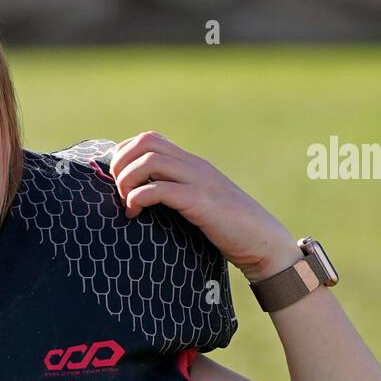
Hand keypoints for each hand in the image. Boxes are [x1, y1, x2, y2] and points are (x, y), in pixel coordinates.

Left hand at [107, 131, 299, 283]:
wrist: (263, 241)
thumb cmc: (227, 228)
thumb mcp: (198, 202)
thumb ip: (176, 192)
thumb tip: (140, 198)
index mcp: (192, 163)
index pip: (149, 139)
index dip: (124, 154)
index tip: (117, 179)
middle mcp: (194, 165)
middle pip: (145, 141)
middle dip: (120, 162)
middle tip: (117, 189)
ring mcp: (199, 181)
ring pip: (149, 160)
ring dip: (127, 179)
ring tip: (126, 202)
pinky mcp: (200, 202)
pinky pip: (160, 189)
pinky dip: (138, 198)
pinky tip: (135, 213)